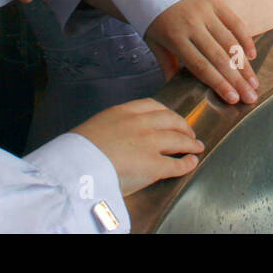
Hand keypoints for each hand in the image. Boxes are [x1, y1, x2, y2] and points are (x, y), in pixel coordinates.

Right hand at [72, 99, 203, 195]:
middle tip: (188, 132)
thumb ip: (110, 128)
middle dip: (183, 126)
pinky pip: (177, 164)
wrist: (77, 166)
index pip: (152, 106)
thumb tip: (114, 138)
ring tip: (195, 146)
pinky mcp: (155, 166)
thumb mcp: (94, 128)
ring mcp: (150, 143)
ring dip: (190, 143)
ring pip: (179, 139)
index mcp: (124, 112)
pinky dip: (187, 163)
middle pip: (171, 120)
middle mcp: (141, 123)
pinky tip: (191, 163)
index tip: (170, 116)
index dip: (166, 112)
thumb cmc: (78, 151)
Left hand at [145, 0, 258, 104]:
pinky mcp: (214, 0)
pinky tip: (253, 54)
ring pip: (230, 42)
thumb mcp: (152, 40)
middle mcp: (192, 25)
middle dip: (236, 81)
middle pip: (219, 58)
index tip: (232, 99)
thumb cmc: (151, 12)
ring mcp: (205, 12)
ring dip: (244, 64)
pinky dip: (245, 38)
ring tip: (254, 82)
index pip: (200, 65)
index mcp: (175, 38)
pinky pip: (234, 21)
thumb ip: (166, 63)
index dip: (217, 83)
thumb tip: (173, 87)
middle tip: (251, 97)